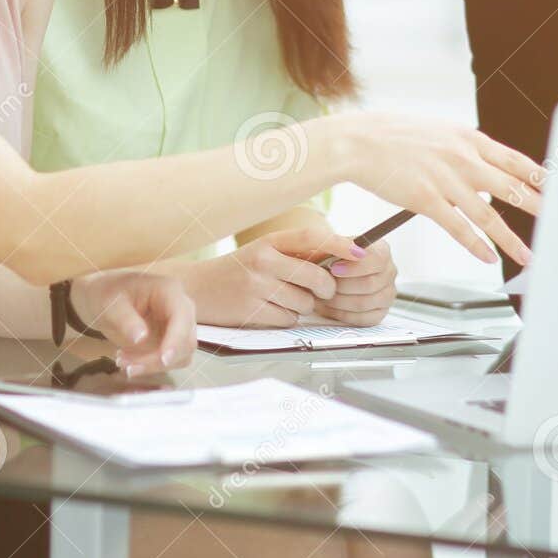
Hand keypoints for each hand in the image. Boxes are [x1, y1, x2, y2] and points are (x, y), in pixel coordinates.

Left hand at [71, 271, 196, 374]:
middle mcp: (180, 309)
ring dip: (154, 366)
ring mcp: (178, 326)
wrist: (105, 297)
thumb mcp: (111, 304)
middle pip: (186, 341)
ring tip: (123, 362)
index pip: (182, 317)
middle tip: (127, 367)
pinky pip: (170, 361)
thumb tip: (141, 338)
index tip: (163, 360)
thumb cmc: (109, 294)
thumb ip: (126, 320)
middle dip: (159, 359)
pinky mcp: (171, 341)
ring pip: (181, 355)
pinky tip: (129, 361)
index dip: (176, 340)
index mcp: (169, 291)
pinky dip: (152, 366)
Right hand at [179, 227, 355, 327]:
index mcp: (269, 242)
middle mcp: (263, 260)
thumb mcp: (264, 252)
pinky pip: (289, 319)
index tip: (361, 251)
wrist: (197, 289)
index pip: (311, 238)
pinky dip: (286, 318)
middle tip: (319, 290)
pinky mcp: (251, 311)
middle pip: (316, 277)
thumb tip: (339, 260)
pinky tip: (270, 309)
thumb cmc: (237, 270)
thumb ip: (296, 254)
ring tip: (282, 297)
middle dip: (325, 288)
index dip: (340, 244)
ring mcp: (256, 286)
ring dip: (302, 305)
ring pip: (305, 302)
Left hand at [315, 239, 396, 326]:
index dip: (355, 266)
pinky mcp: (380, 312)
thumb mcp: (330, 245)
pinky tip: (331, 307)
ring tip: (323, 296)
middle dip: (342, 286)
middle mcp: (389, 272)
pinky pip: (363, 319)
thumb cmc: (329, 258)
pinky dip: (343, 314)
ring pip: (364, 303)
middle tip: (324, 285)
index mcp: (382, 251)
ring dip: (339, 301)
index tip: (334, 268)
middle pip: (370, 284)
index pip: (377, 259)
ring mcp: (387, 294)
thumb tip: (352, 250)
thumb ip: (340, 244)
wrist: (325, 273)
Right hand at [326, 114, 543, 265]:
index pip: (513, 159)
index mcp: (467, 138)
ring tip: (527, 256)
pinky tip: (489, 258)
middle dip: (537, 208)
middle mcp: (462, 158)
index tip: (556, 188)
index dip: (538, 176)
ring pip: (488, 216)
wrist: (359, 141)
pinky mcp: (426, 199)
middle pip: (510, 188)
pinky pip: (458, 228)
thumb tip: (483, 166)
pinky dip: (476, 247)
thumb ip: (463, 148)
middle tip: (557, 222)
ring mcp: (446, 180)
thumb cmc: (393, 135)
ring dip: (510, 240)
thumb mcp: (438, 132)